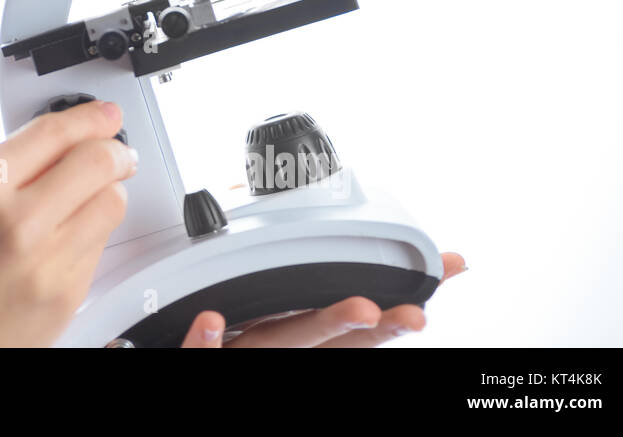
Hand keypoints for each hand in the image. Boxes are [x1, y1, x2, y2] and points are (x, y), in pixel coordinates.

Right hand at [0, 99, 135, 346]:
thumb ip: (4, 171)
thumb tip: (56, 148)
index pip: (54, 131)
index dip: (90, 116)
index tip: (105, 115)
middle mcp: (15, 218)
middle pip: (97, 161)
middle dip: (114, 151)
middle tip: (116, 153)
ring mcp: (45, 259)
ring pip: (111, 202)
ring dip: (107, 193)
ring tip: (93, 196)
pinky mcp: (65, 295)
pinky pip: (100, 247)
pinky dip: (93, 235)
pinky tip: (71, 238)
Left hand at [180, 252, 466, 347]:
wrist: (174, 364)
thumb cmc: (227, 345)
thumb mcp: (267, 325)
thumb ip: (299, 298)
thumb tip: (332, 258)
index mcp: (296, 335)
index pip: (359, 326)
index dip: (403, 303)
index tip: (448, 273)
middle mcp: (278, 348)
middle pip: (337, 340)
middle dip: (379, 327)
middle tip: (416, 312)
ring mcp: (240, 354)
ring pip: (281, 342)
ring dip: (322, 325)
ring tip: (360, 307)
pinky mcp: (198, 360)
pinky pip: (198, 353)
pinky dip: (205, 338)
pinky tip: (210, 318)